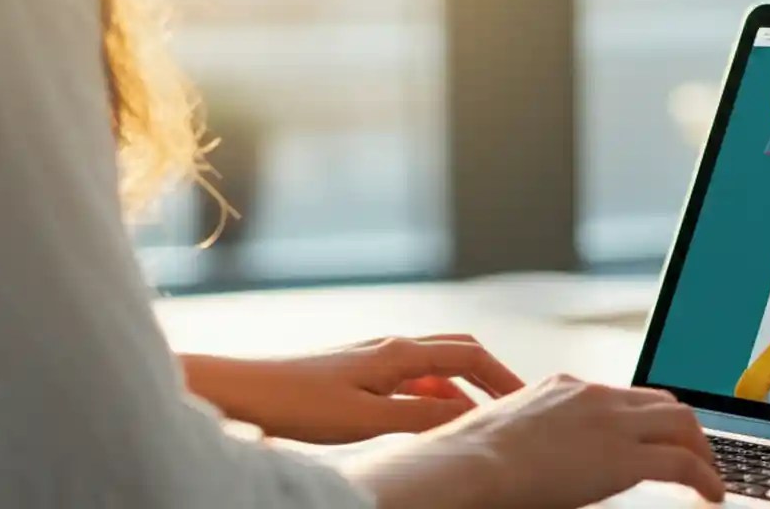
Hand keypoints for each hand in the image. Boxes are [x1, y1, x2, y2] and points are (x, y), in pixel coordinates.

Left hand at [182, 334, 523, 443]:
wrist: (240, 391)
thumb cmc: (297, 405)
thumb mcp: (367, 421)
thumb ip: (421, 418)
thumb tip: (469, 416)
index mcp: (399, 353)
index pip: (470, 356)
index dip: (504, 378)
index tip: (529, 401)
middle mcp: (389, 347)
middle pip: (457, 352)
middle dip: (489, 377)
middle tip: (513, 407)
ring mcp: (370, 358)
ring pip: (432, 368)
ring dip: (459, 391)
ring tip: (474, 423)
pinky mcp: (353, 373)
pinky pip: (407, 380)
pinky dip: (430, 397)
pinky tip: (424, 422)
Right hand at [345, 374, 725, 508]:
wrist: (468, 465)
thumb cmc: (471, 461)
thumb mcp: (509, 436)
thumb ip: (535, 439)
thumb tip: (539, 462)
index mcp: (564, 388)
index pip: (622, 395)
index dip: (647, 416)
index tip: (655, 436)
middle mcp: (593, 395)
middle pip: (661, 400)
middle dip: (683, 427)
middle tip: (694, 455)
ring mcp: (611, 421)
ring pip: (681, 422)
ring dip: (701, 449)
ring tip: (709, 477)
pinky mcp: (624, 456)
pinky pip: (683, 463)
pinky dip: (706, 477)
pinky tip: (711, 495)